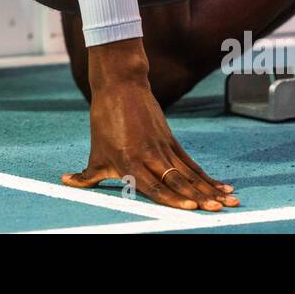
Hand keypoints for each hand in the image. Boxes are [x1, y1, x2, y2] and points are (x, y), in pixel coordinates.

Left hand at [61, 38, 237, 210]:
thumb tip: (66, 183)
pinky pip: (191, 162)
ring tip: (228, 200)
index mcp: (129, 162)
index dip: (173, 199)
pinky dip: (207, 176)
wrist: (120, 84)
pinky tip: (223, 186)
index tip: (191, 208)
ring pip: (189, 173)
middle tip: (216, 209)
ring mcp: (163, 147)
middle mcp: (148, 156)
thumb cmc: (104, 120)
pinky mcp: (171, 140)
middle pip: (177, 181)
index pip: (154, 187)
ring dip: (209, 189)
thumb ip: (87, 175)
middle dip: (198, 197)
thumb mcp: (95, 151)